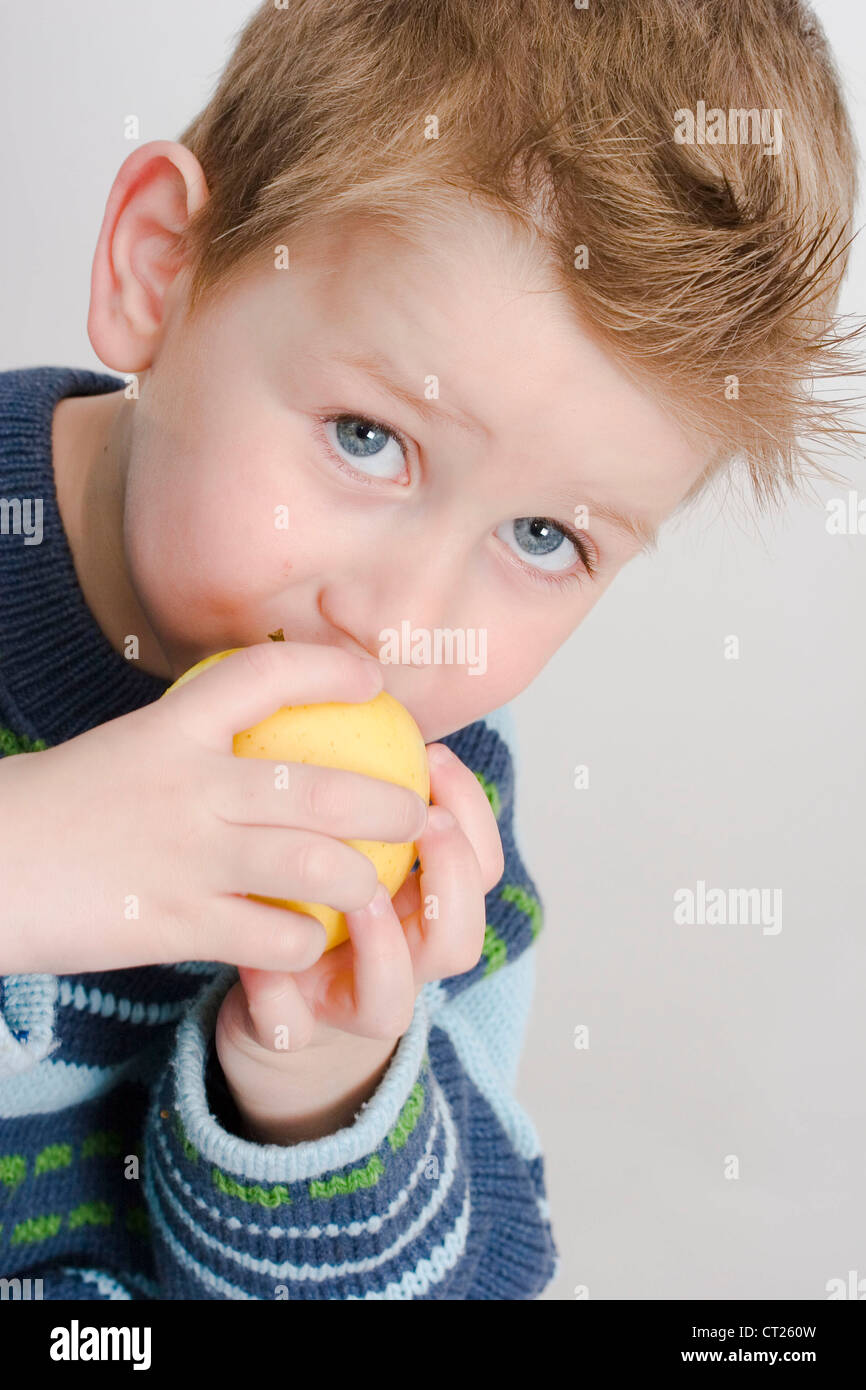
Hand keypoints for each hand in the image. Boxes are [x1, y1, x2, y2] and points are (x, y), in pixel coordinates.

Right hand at [0, 641, 424, 975]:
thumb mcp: (124, 749)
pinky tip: (308, 941)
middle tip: (415, 810)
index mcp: (170, 728)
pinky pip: (271, 938)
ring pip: (312, 867)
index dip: (330, 670)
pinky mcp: (173, 923)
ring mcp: (185, 858)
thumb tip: (259, 736)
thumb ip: (191, 743)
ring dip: (361, 878)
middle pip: (319, 787)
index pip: (265, 675)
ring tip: (375, 883)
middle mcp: (189, 787)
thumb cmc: (55, 807)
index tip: (374, 680)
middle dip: (387, 801)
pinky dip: (304, 943)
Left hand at [214, 741, 504, 1143]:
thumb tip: (357, 681)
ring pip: (391, 1004)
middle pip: (460, 940)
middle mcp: (401, 966)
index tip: (433, 757)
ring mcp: (347, 1009)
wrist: (265, 996)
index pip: (479, 867)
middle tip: (424, 820)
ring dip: (381, 946)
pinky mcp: (291, 1034)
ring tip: (360, 894)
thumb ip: (356, 782)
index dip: (472, 815)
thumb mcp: (341, 836)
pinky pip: (291, 1023)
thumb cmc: (306, 892)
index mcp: (422, 913)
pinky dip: (275, 989)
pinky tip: (255, 954)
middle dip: (451, 879)